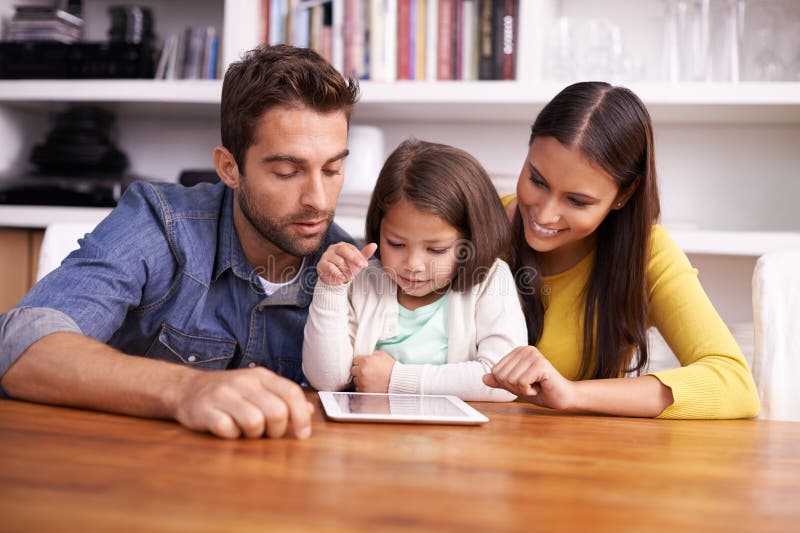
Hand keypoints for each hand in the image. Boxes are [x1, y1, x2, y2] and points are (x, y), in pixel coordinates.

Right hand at [173, 367, 313, 438]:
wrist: (186, 388)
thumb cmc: (229, 393)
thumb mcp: (258, 389)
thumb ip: (283, 398)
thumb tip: (309, 410)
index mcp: (261, 376)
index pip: (291, 392)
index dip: (301, 416)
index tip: (303, 434)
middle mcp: (243, 382)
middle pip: (276, 411)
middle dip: (277, 430)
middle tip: (268, 433)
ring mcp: (223, 395)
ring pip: (254, 422)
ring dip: (254, 434)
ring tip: (246, 431)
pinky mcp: (204, 410)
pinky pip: (227, 430)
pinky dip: (231, 436)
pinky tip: (228, 430)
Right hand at [317, 242, 376, 285]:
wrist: (334, 280)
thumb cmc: (346, 268)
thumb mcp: (357, 262)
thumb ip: (365, 254)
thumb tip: (374, 245)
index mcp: (343, 246)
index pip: (351, 248)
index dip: (359, 257)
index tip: (365, 265)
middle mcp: (333, 248)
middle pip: (344, 250)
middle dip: (354, 259)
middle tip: (361, 266)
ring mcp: (326, 255)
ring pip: (338, 261)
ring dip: (346, 271)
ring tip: (348, 277)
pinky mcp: (321, 264)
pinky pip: (330, 268)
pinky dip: (338, 274)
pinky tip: (342, 279)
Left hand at [351, 350, 395, 392]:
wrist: (398, 381)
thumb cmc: (391, 368)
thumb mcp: (382, 355)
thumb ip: (371, 354)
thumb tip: (365, 354)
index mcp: (365, 361)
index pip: (355, 361)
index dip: (360, 363)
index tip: (364, 365)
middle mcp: (361, 371)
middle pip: (353, 371)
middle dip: (358, 371)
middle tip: (367, 373)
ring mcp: (362, 382)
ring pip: (355, 380)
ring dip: (360, 380)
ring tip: (370, 380)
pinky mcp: (363, 391)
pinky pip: (358, 388)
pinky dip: (363, 388)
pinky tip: (371, 386)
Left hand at [482, 346, 576, 410]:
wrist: (562, 397)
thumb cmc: (540, 390)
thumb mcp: (515, 386)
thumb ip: (500, 381)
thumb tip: (483, 378)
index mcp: (517, 352)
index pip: (495, 371)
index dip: (507, 384)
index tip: (523, 383)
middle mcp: (525, 349)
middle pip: (502, 375)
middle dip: (514, 387)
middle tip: (531, 385)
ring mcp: (533, 355)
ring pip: (511, 380)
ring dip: (523, 390)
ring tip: (536, 385)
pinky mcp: (540, 364)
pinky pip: (521, 383)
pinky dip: (529, 391)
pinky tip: (540, 386)